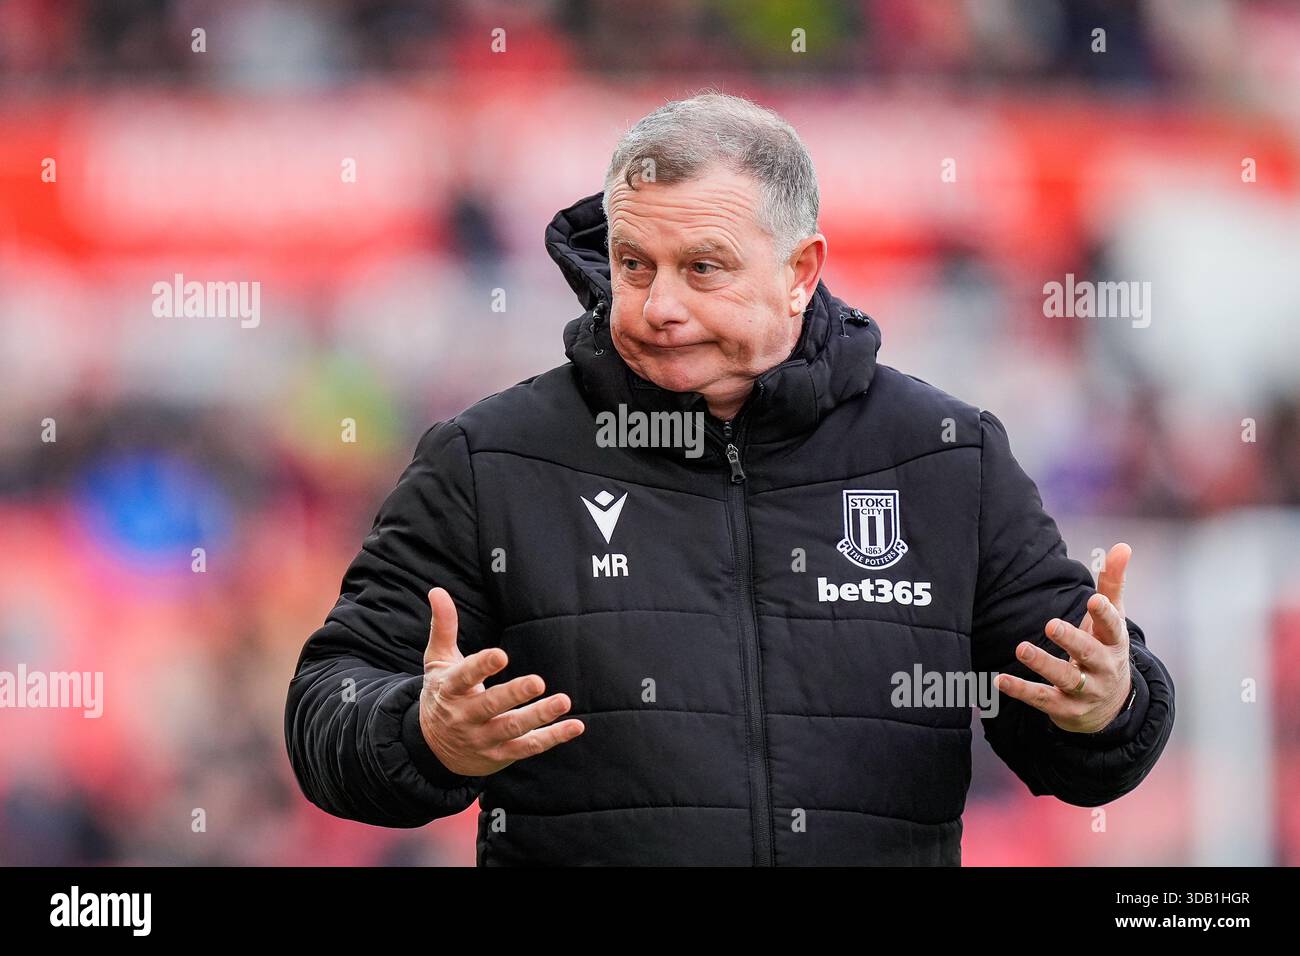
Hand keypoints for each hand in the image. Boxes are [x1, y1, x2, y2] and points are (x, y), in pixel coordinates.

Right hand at [418, 586, 584, 775]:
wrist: (431, 749)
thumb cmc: (442, 693)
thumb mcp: (437, 661)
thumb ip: (443, 626)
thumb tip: (437, 590)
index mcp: (450, 689)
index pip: (464, 676)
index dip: (481, 667)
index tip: (500, 655)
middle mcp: (465, 716)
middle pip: (490, 705)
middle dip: (514, 695)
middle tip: (537, 682)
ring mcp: (483, 738)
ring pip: (512, 728)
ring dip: (539, 716)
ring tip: (563, 701)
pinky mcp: (500, 754)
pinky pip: (528, 747)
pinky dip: (553, 738)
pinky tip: (575, 726)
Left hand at [995, 543, 1133, 733]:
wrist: (1110, 707)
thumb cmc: (1104, 649)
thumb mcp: (1111, 620)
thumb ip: (1112, 583)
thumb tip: (1122, 545)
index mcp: (1113, 643)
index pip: (1113, 627)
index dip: (1104, 614)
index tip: (1093, 599)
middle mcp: (1103, 668)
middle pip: (1089, 654)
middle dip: (1072, 640)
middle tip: (1051, 624)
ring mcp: (1086, 691)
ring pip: (1065, 678)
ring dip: (1043, 664)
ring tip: (1022, 648)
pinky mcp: (1065, 709)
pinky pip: (1042, 700)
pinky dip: (1021, 691)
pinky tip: (1000, 680)